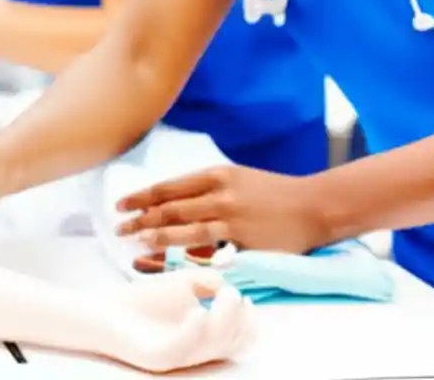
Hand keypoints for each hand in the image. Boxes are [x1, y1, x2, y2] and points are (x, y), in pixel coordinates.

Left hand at [111, 270, 255, 372]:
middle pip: (232, 345)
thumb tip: (229, 284)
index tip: (245, 298)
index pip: (239, 338)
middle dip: (240, 320)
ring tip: (224, 295)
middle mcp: (195, 352)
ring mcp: (177, 358)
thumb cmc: (143, 298)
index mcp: (205, 338)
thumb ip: (207, 280)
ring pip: (212, 348)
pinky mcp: (157, 358)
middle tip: (234, 295)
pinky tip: (198, 312)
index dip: (249, 321)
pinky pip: (182, 350)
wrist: (102, 308)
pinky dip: (194, 332)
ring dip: (225, 321)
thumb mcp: (182, 283)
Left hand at [115, 165, 331, 253]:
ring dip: (156, 235)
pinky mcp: (243, 239)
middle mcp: (219, 193)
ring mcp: (231, 216)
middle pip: (170, 206)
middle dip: (140, 218)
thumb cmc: (274, 194)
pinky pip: (207, 248)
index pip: (169, 186)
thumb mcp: (237, 180)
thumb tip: (172, 207)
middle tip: (119, 227)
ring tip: (135, 242)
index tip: (122, 204)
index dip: (142, 196)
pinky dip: (184, 253)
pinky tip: (169, 258)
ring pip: (183, 227)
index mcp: (216, 174)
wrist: (314, 204)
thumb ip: (206, 191)